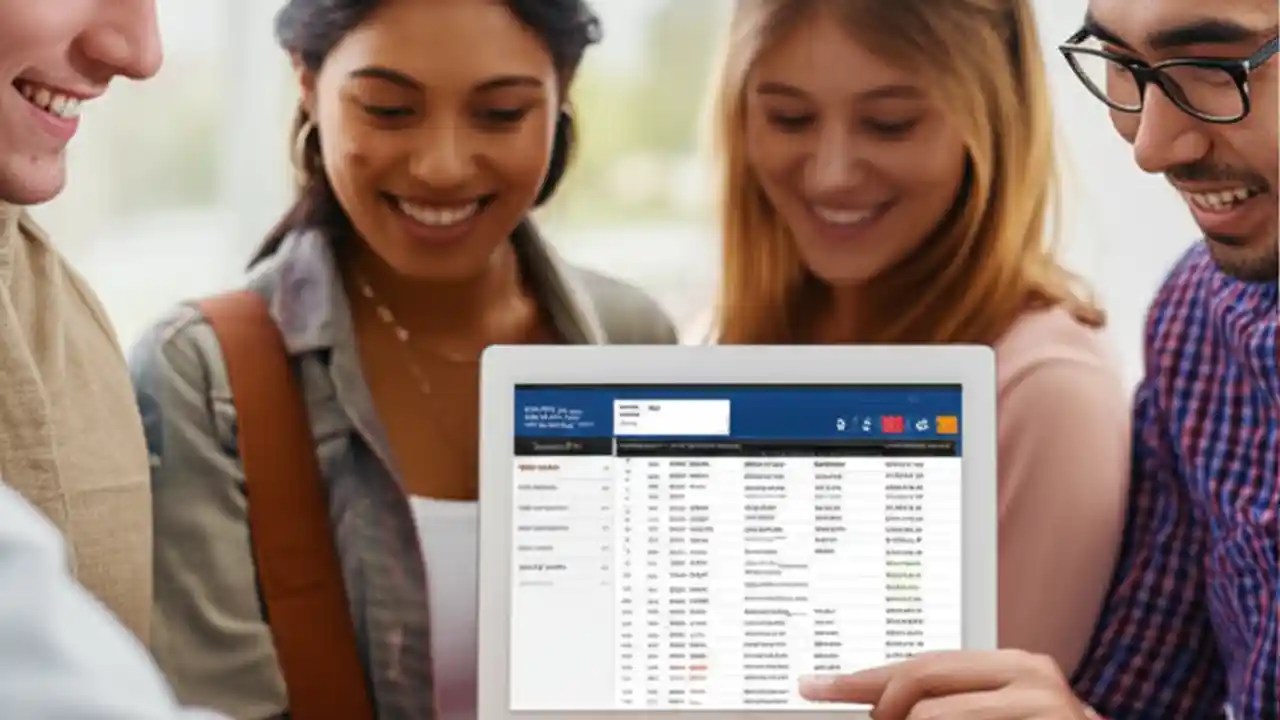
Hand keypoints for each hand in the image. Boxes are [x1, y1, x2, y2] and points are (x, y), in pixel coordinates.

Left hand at [798, 650, 1099, 719]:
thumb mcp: (997, 719)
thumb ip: (954, 707)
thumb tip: (881, 708)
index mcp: (1013, 667)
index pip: (921, 662)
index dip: (862, 675)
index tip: (814, 685)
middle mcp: (1029, 674)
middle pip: (920, 677)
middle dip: (875, 703)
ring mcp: (1045, 701)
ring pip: (932, 713)